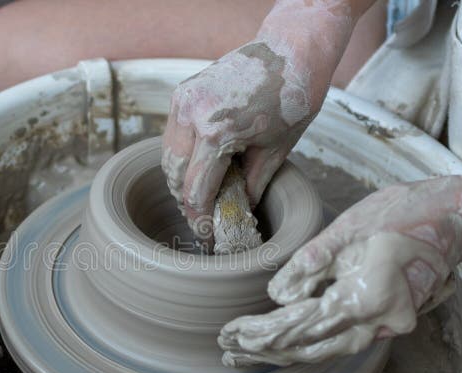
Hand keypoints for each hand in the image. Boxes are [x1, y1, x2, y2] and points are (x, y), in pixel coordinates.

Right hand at [161, 40, 315, 240]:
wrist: (291, 50)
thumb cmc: (292, 97)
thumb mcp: (276, 150)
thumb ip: (252, 185)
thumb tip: (239, 211)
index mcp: (216, 132)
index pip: (195, 190)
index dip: (199, 218)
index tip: (205, 234)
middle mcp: (192, 115)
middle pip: (174, 175)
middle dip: (186, 200)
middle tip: (203, 217)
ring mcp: (183, 100)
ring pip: (168, 155)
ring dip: (180, 178)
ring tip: (201, 194)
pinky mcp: (183, 92)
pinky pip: (173, 134)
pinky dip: (182, 154)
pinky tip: (200, 165)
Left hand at [218, 176, 461, 365]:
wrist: (451, 217)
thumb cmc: (399, 215)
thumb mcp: (344, 231)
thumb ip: (308, 265)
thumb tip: (276, 297)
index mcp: (368, 296)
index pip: (304, 324)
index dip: (266, 331)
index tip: (234, 333)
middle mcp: (380, 322)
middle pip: (313, 348)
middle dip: (268, 350)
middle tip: (229, 348)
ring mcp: (386, 327)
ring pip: (326, 351)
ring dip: (285, 353)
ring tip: (246, 353)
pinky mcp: (385, 322)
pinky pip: (340, 342)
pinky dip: (309, 344)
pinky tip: (282, 346)